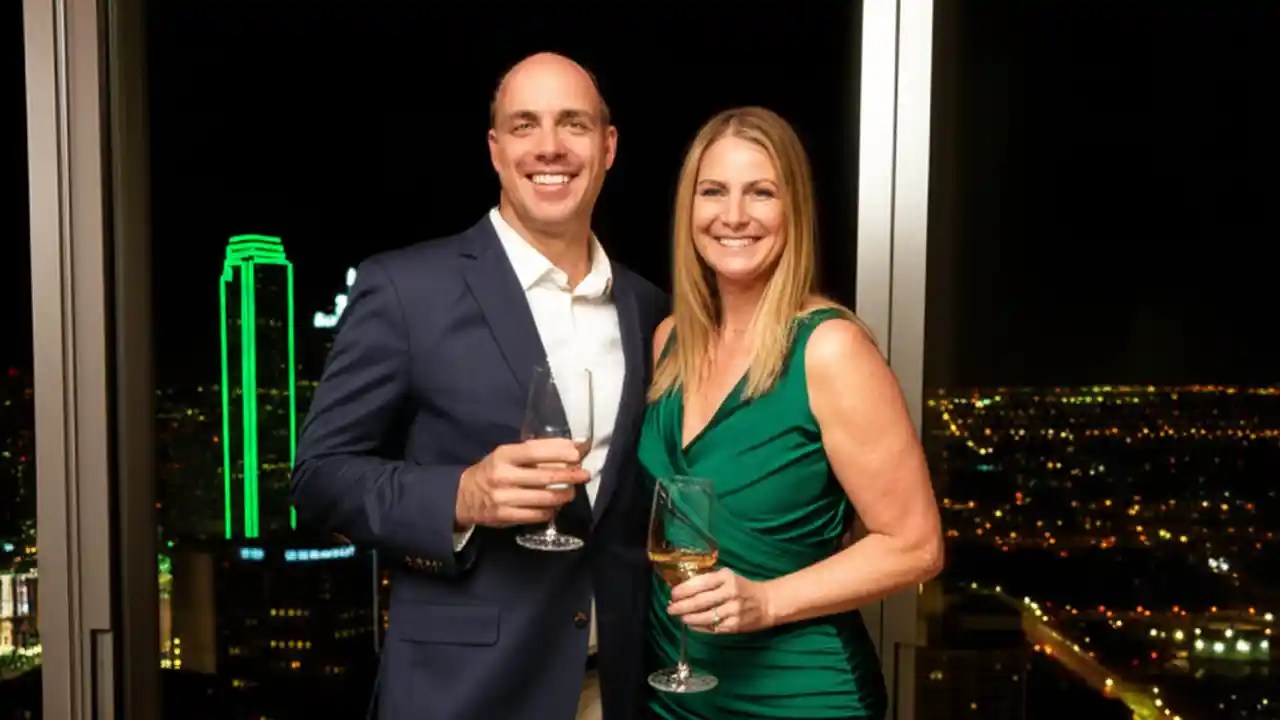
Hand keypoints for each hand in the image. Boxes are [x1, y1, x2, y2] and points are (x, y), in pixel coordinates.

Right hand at [454, 438, 587, 528]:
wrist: (464, 496)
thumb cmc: (493, 470)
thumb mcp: (509, 455)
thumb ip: (538, 451)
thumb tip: (575, 446)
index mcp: (504, 455)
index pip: (535, 451)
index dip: (559, 452)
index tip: (577, 454)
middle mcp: (503, 475)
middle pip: (545, 476)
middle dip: (570, 475)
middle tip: (585, 475)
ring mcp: (504, 498)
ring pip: (545, 498)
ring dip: (564, 495)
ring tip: (571, 492)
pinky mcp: (506, 516)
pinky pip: (537, 515)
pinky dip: (551, 510)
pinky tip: (554, 506)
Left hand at [667, 568, 774, 634]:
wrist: (767, 603)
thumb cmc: (742, 588)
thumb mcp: (728, 577)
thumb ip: (709, 580)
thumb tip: (683, 588)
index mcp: (726, 577)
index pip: (700, 583)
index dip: (684, 589)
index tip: (673, 594)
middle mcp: (730, 593)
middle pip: (700, 601)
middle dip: (681, 605)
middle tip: (670, 608)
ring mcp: (732, 611)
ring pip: (705, 616)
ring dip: (688, 617)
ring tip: (679, 616)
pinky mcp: (734, 626)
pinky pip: (712, 628)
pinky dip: (699, 627)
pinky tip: (691, 624)